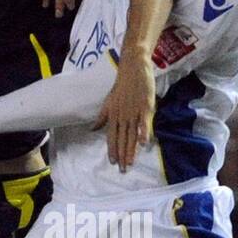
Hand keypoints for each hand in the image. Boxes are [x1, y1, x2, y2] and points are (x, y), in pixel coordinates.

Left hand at [93, 48, 154, 170]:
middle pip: (122, 139)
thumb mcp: (109, 102)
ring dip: (131, 149)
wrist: (132, 67)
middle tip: (123, 169)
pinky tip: (143, 143)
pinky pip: (144, 121)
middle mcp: (122, 116)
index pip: (112, 136)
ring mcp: (134, 111)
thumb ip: (102, 117)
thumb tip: (92, 129)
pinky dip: (143, 132)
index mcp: (113, 115)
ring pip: (132, 134)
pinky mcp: (145, 106)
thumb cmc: (122, 85)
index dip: (113, 149)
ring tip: (130, 162)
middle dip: (122, 155)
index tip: (113, 162)